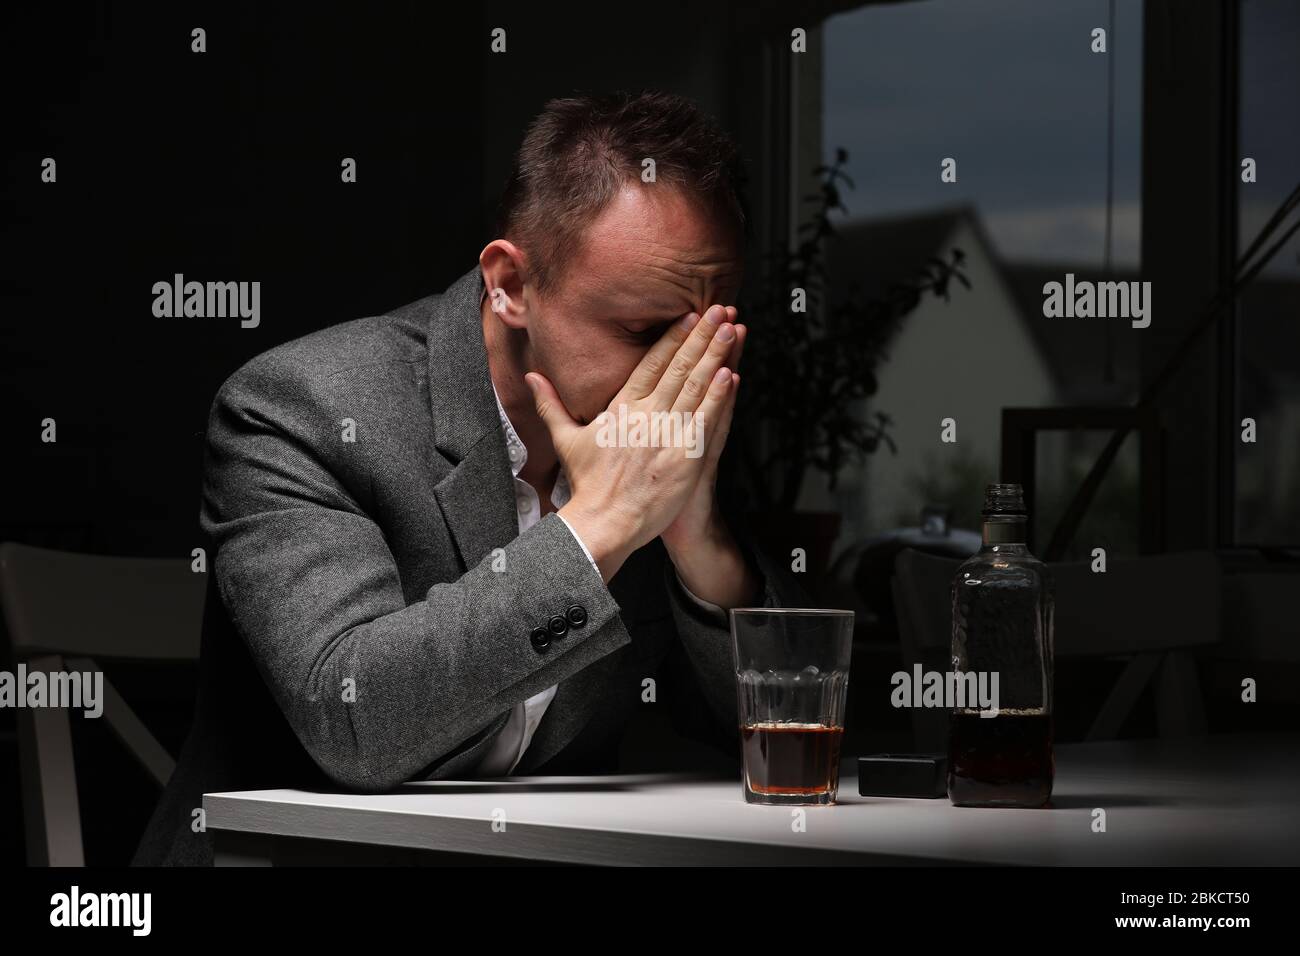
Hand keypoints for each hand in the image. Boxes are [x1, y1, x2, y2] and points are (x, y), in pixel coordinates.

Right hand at [525, 304, 737, 580]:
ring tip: (730, 330)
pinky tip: (730, 374)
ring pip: (695, 387)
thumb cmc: (588, 485)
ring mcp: (667, 435)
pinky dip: (719, 396)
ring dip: (715, 356)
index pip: (651, 363)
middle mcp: (646, 415)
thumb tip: (533, 376)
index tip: (688, 316)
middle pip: (677, 367)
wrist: (604, 522)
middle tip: (719, 309)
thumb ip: (551, 404)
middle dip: (700, 336)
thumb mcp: (566, 439)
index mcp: (621, 408)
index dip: (672, 338)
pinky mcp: (685, 458)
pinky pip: (706, 420)